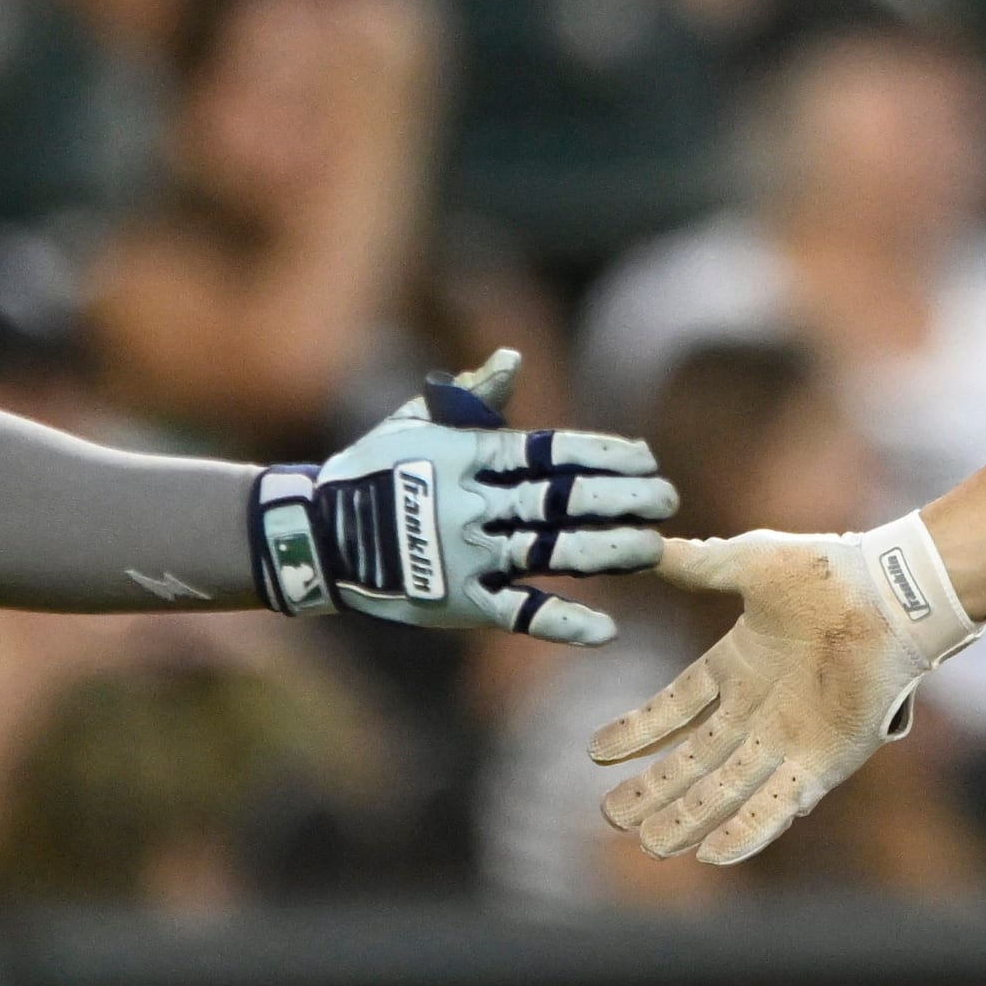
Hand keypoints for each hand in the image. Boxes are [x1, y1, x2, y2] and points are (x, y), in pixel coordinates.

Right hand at [258, 349, 674, 645]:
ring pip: (551, 553)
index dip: (602, 455)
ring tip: (652, 548)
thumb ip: (473, 395)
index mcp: (470, 456)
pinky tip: (606, 628)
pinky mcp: (460, 602)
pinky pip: (519, 614)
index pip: (551, 451)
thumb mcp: (417, 422)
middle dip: (620, 499)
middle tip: (668, 499)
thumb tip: (513, 357)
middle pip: (562, 500)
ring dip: (607, 551)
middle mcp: (475, 504)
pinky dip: (563, 623)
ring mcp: (469, 555)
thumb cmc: (371, 468)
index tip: (645, 458)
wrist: (317, 534)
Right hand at [591, 516, 978, 863]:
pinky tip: (712, 855)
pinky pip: (778, 805)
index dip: (637, 731)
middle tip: (613, 817)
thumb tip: (644, 547)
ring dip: (690, 817)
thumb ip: (696, 563)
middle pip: (694, 760)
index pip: (676, 707)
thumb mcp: (748, 563)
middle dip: (654, 789)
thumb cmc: (828, 574)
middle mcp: (758, 709)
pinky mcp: (824, 762)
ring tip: (652, 844)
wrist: (891, 597)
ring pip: (726, 789)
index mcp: (738, 664)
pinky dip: (748, 832)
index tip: (596, 754)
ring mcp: (790, 739)